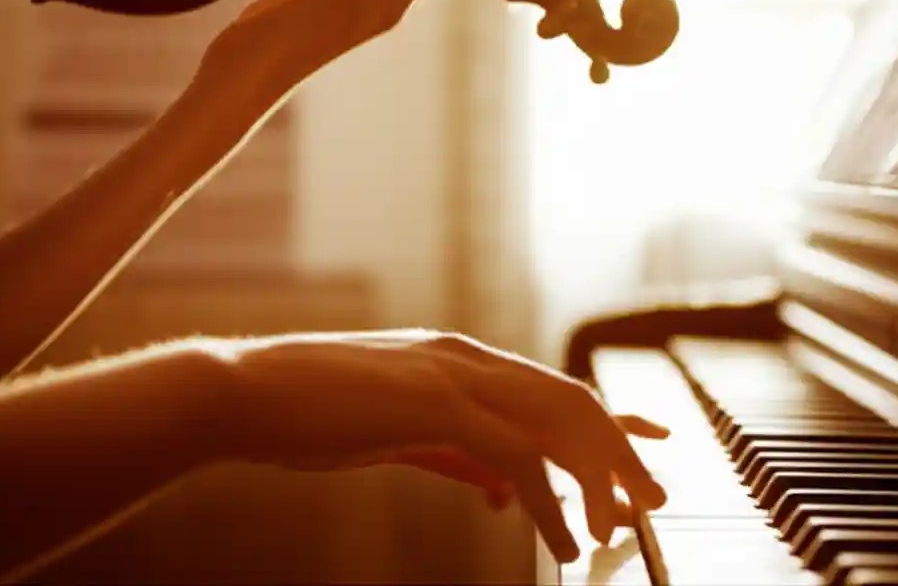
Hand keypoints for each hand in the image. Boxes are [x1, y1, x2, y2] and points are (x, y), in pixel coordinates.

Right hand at [197, 330, 668, 562]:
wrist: (243, 391)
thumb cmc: (310, 414)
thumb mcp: (396, 434)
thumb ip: (455, 455)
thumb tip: (506, 489)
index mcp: (458, 362)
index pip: (551, 387)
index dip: (606, 418)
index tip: (648, 442)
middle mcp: (466, 360)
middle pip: (569, 402)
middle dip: (619, 450)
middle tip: (654, 497)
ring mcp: (451, 377)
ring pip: (555, 422)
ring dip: (597, 475)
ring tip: (622, 524)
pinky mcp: (433, 405)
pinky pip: (514, 456)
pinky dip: (548, 500)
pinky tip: (563, 536)